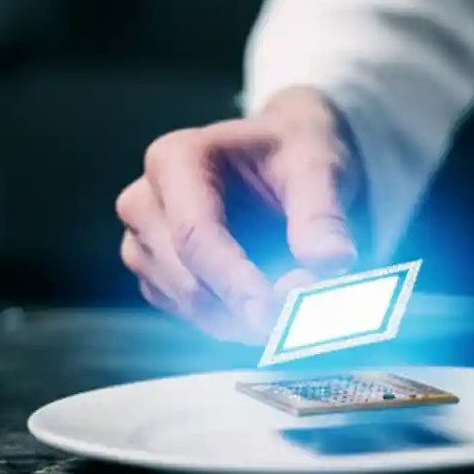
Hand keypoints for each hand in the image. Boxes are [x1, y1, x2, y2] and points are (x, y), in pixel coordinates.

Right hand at [117, 87, 359, 341]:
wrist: (283, 158)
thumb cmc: (293, 153)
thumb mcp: (317, 167)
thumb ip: (321, 215)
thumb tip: (330, 261)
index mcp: (176, 159)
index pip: (195, 234)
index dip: (234, 281)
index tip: (273, 314)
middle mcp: (145, 199)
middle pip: (185, 277)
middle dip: (243, 307)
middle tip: (301, 314)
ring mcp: (143, 239)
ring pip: (185, 303)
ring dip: (239, 319)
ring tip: (290, 305)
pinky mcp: (155, 272)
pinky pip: (187, 313)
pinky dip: (229, 320)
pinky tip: (262, 303)